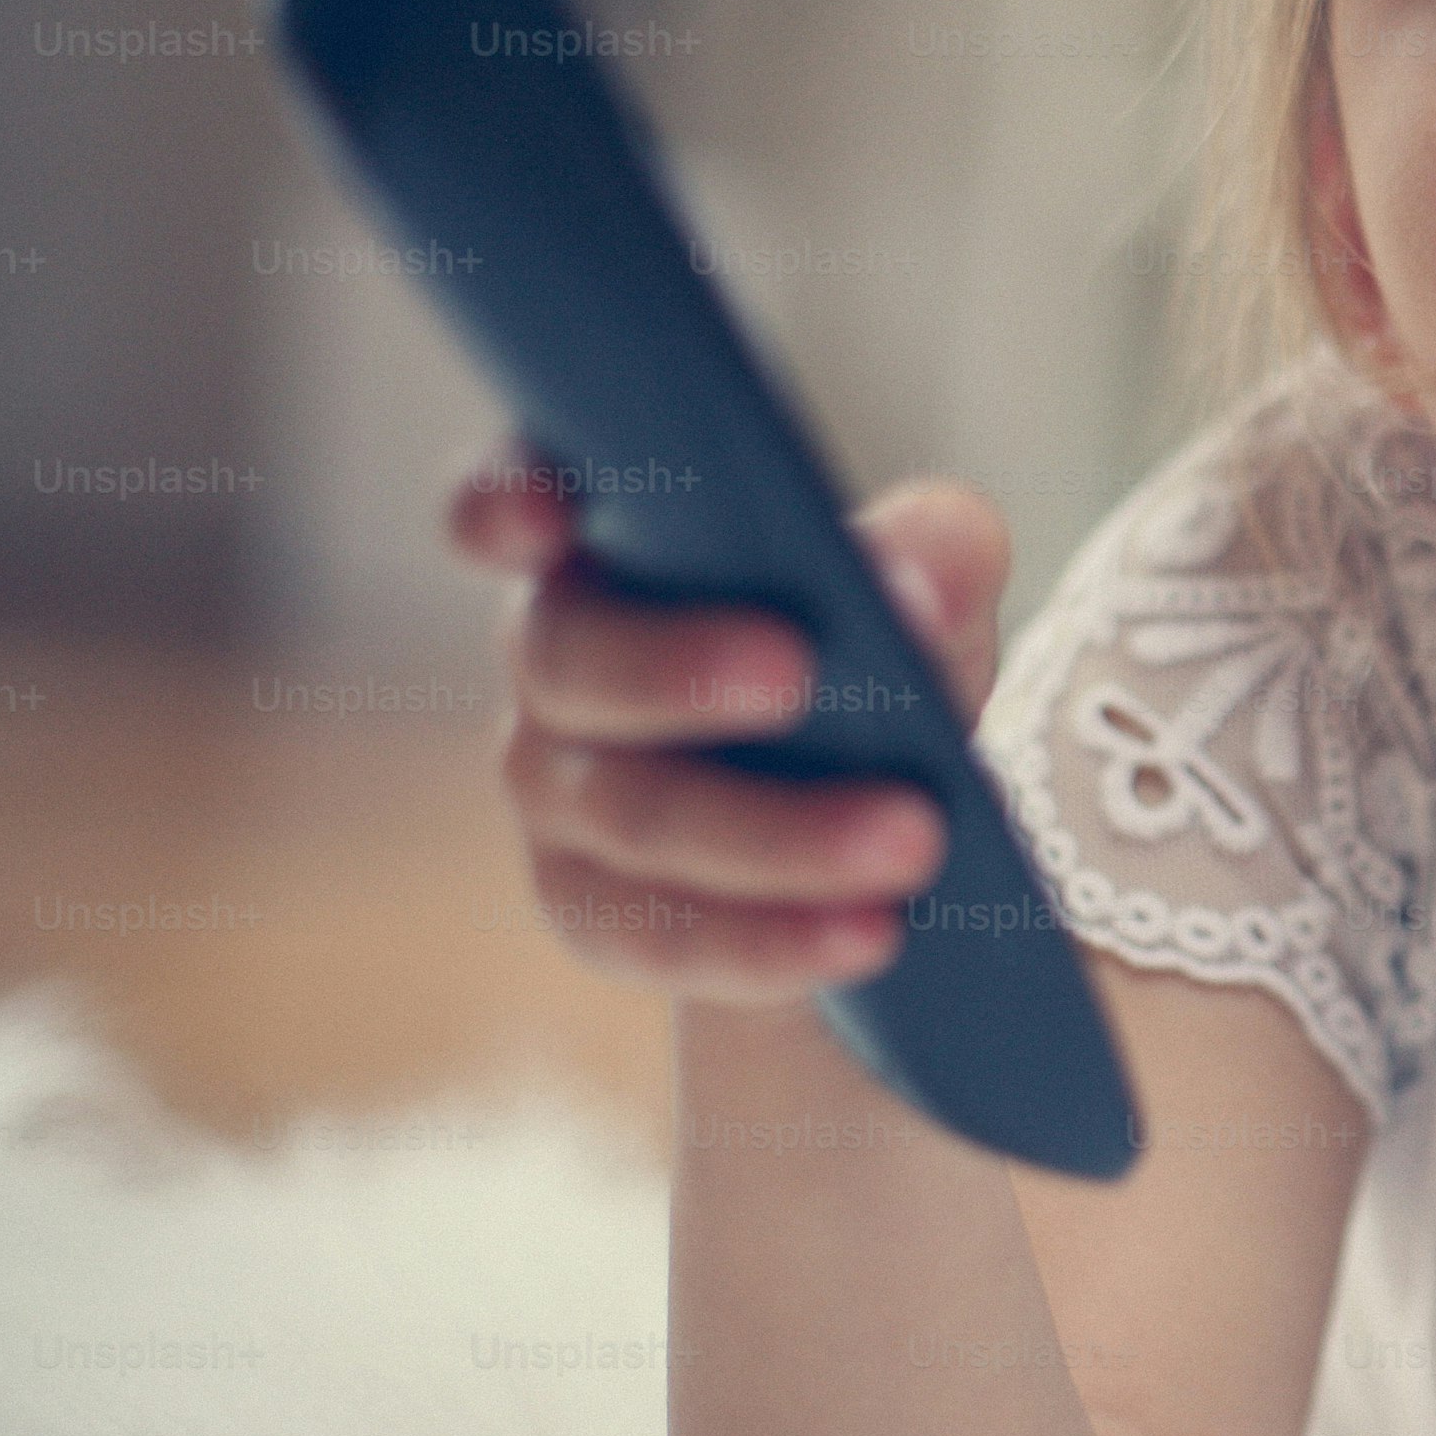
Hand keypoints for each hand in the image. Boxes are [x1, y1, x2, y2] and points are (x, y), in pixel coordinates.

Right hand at [445, 436, 1012, 1003]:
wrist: (870, 834)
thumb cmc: (871, 665)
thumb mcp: (923, 598)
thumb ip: (929, 555)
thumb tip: (919, 581)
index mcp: (611, 546)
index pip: (517, 496)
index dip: (506, 498)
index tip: (540, 518)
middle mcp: (558, 660)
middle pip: (573, 660)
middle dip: (676, 668)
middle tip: (793, 673)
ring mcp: (560, 792)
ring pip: (633, 814)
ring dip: (774, 833)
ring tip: (912, 840)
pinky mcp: (594, 910)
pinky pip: (664, 933)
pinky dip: (771, 939)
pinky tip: (872, 933)